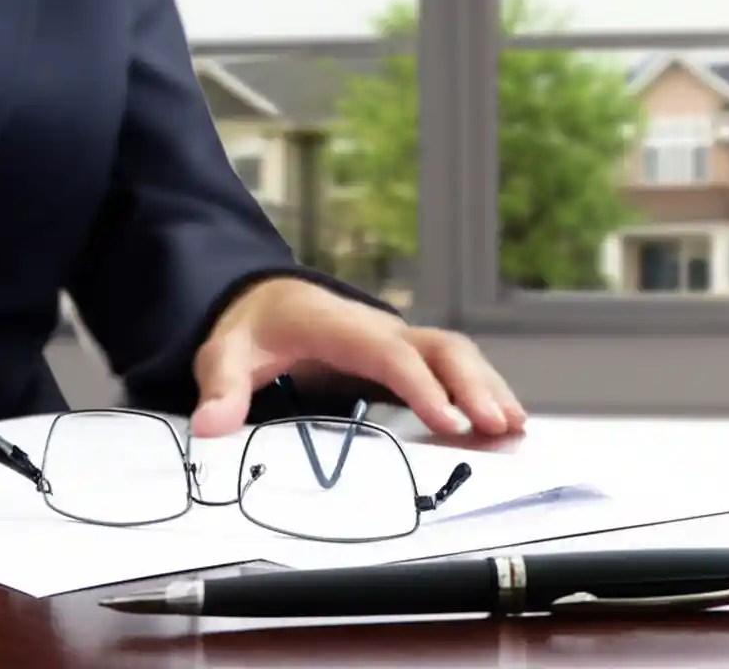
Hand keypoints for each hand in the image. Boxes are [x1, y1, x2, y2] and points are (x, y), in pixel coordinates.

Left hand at [190, 277, 524, 437]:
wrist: (265, 300)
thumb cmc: (252, 328)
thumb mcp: (224, 354)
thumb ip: (221, 388)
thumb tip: (212, 427)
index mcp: (339, 326)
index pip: (389, 353)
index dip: (422, 385)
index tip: (449, 420)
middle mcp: (378, 328)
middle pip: (440, 347)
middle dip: (473, 384)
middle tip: (498, 426)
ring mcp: (396, 340)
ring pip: (455, 354)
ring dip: (487, 386)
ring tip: (515, 427)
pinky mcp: (405, 356)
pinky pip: (451, 367)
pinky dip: (481, 389)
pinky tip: (502, 421)